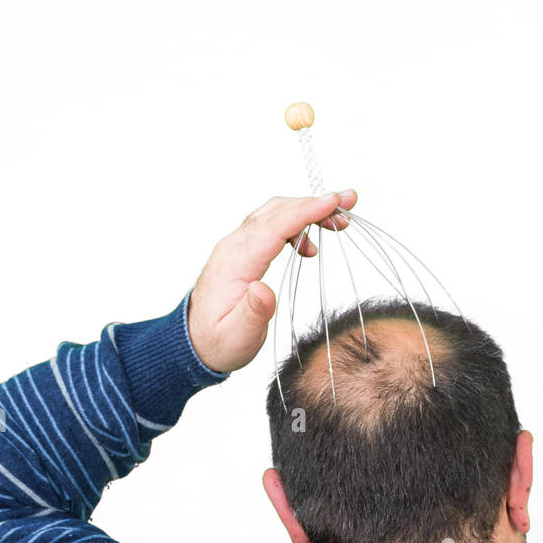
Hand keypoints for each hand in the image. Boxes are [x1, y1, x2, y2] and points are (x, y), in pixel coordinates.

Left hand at [187, 190, 356, 372]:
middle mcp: (234, 246)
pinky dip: (294, 223)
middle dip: (314, 202)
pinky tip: (310, 245)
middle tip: (349, 201)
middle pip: (277, 211)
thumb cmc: (217, 341)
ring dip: (306, 209)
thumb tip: (262, 290)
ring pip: (274, 213)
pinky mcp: (243, 249)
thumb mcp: (238, 336)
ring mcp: (237, 245)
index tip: (333, 201)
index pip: (274, 227)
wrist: (193, 341)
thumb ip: (253, 313)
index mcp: (235, 262)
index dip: (305, 211)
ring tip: (338, 220)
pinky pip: (270, 224)